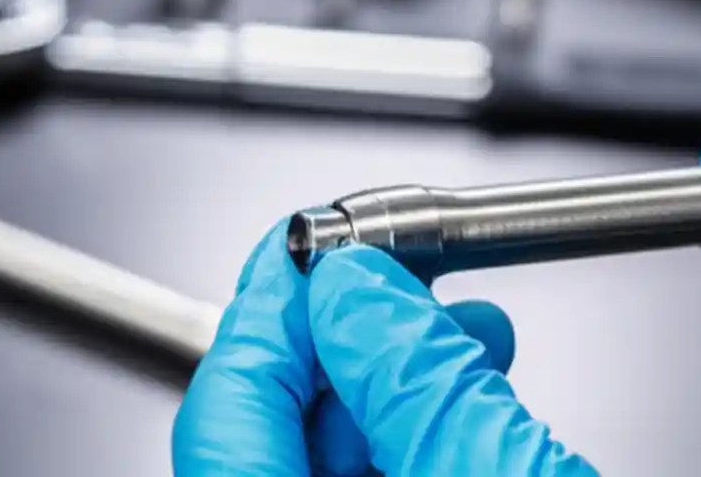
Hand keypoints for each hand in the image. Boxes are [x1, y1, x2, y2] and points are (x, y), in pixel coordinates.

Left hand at [172, 221, 596, 475]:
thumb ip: (421, 385)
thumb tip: (362, 289)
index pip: (227, 398)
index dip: (270, 305)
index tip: (307, 246)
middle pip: (273, 417)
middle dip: (346, 331)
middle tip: (398, 275)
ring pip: (328, 449)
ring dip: (396, 374)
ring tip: (469, 323)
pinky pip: (378, 475)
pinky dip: (419, 427)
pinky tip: (473, 386)